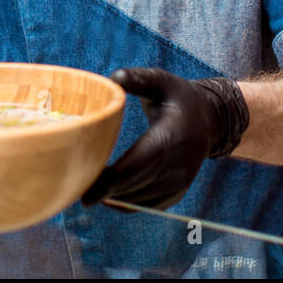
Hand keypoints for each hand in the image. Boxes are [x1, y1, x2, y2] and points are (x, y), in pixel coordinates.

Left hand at [80, 68, 248, 210]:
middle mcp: (177, 166)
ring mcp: (178, 183)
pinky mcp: (175, 194)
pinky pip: (144, 206)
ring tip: (85, 187)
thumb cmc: (178, 97)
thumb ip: (139, 78)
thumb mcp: (162, 81)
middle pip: (132, 186)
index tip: (84, 188)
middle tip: (73, 185)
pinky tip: (105, 195)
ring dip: (110, 197)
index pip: (136, 165)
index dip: (109, 181)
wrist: (209, 120)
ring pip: (136, 200)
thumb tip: (115, 77)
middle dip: (102, 190)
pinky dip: (123, 203)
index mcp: (171, 137)